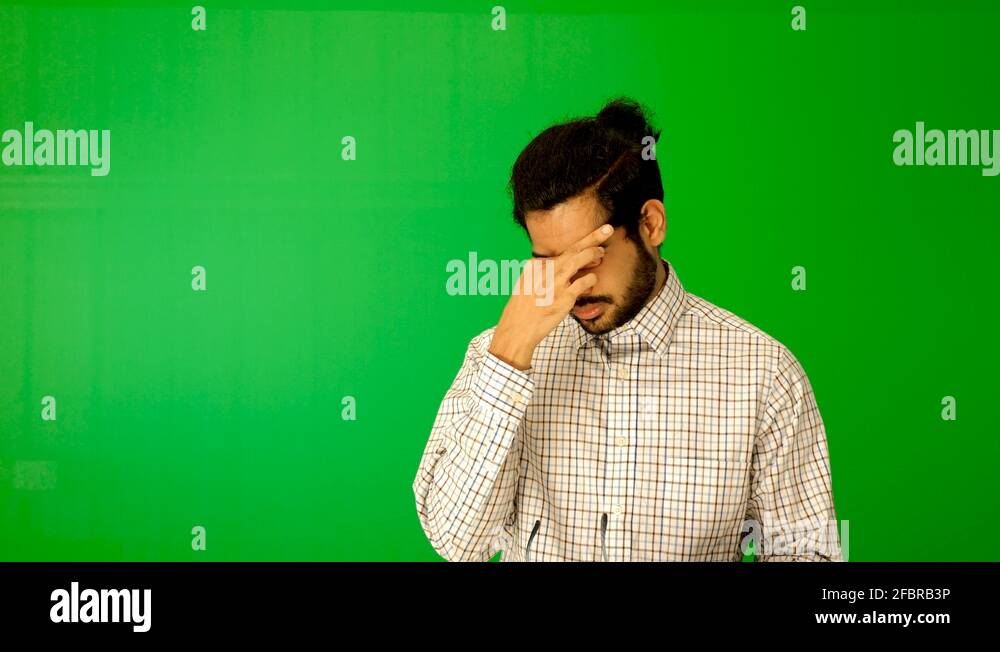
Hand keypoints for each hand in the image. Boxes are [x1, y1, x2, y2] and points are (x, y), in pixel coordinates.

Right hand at [488, 224, 613, 369]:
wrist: (517, 329)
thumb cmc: (521, 310)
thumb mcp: (525, 285)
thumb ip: (540, 274)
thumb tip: (553, 266)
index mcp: (535, 266)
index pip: (561, 252)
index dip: (578, 246)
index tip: (589, 243)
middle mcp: (545, 270)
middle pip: (573, 249)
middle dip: (592, 237)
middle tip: (607, 229)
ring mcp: (556, 283)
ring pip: (580, 260)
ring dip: (593, 254)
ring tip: (602, 252)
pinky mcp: (565, 297)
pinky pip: (584, 283)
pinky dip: (591, 279)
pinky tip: (592, 279)